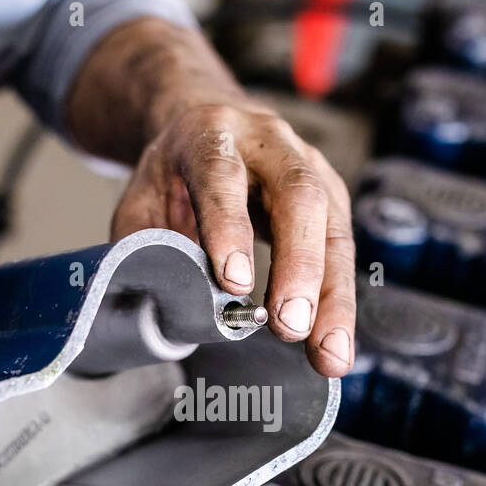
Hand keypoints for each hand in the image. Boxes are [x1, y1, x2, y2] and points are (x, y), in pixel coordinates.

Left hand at [65, 18, 356, 377]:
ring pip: (332, 230)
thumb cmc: (174, 178)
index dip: (229, 226)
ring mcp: (312, 170)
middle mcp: (271, 144)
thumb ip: (146, 247)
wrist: (208, 131)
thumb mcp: (143, 202)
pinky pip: (342, 255)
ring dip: (332, 298)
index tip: (233, 282)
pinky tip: (335, 347)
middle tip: (289, 325)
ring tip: (328, 354)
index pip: (222, 176)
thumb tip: (164, 309)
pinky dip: (339, 306)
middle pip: (297, 198)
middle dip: (298, 266)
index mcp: (211, 134)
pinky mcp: (333, 201)